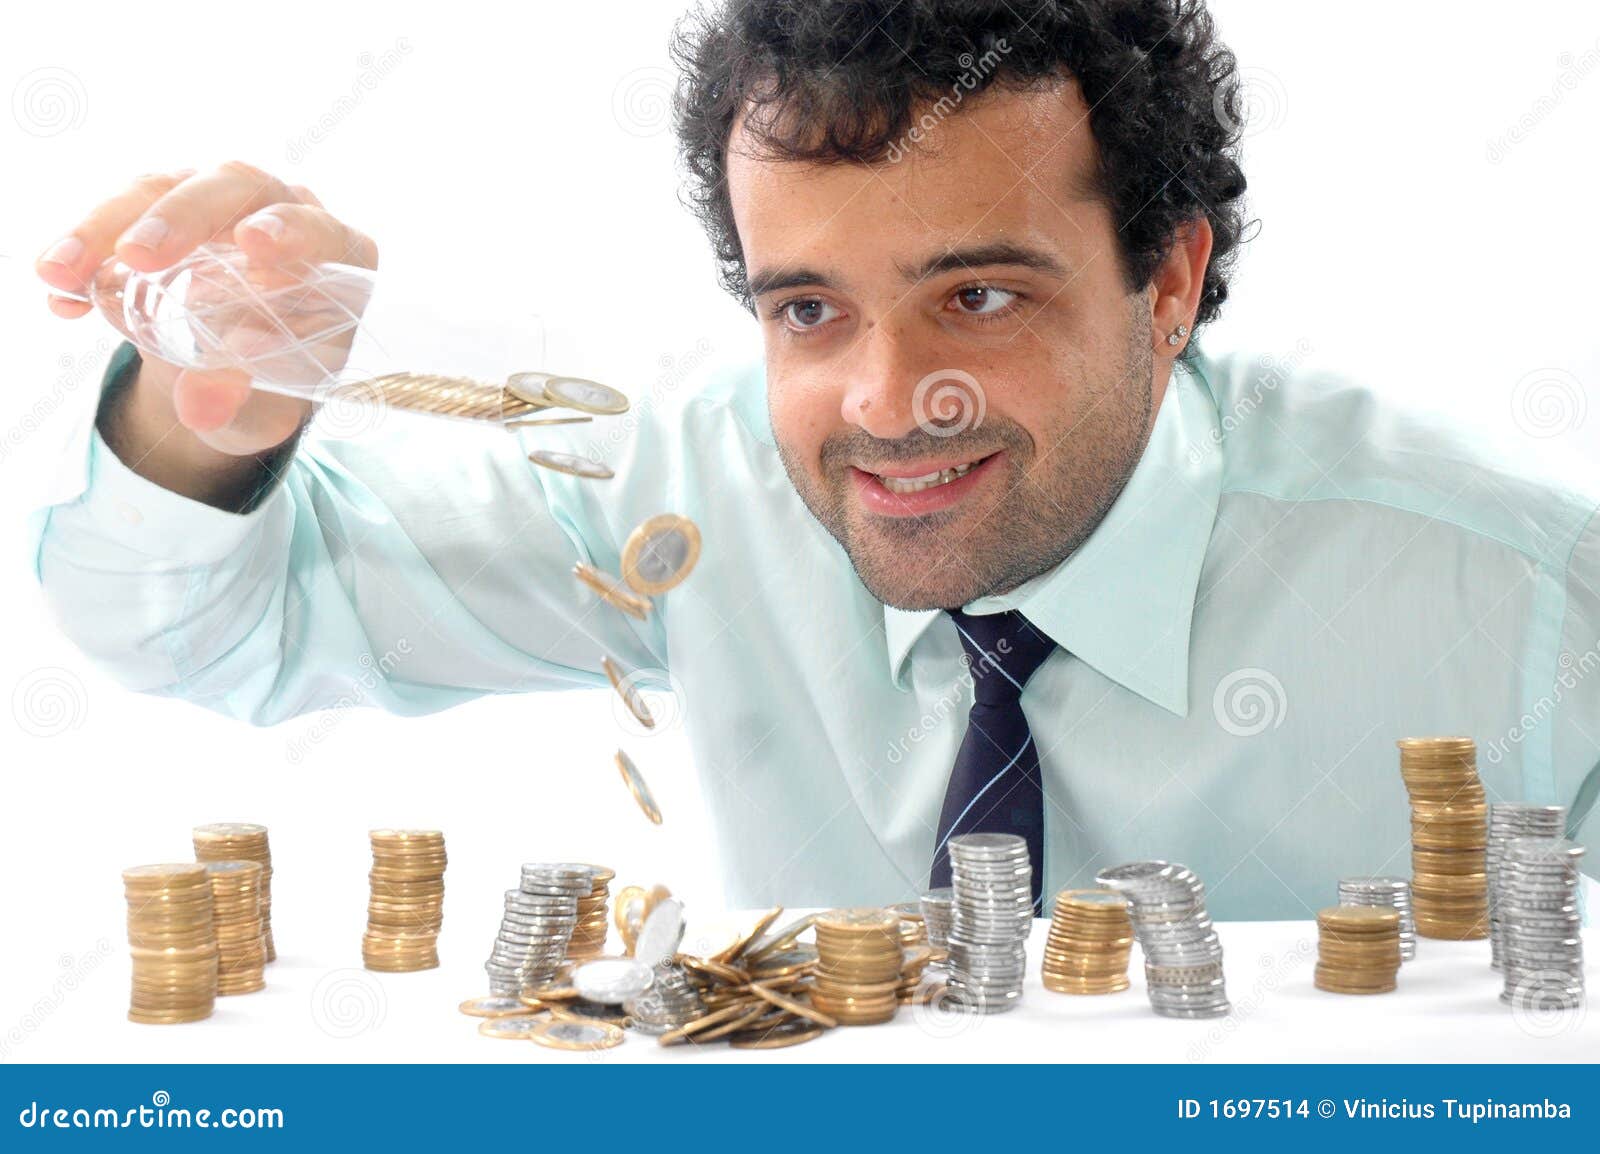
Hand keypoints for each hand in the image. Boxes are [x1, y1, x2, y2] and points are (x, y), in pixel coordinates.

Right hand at [35, 161, 379, 457]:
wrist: (236, 376)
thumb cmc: (272, 383)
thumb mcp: (264, 405)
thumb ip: (241, 400)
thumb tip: (201, 406)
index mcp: (334, 257)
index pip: (318, 228)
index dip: (289, 231)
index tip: (253, 246)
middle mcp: (279, 211)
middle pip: (233, 186)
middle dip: (181, 218)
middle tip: (136, 256)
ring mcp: (219, 204)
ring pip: (162, 189)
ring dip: (105, 228)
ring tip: (61, 275)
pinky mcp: (164, 209)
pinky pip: (120, 214)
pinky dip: (85, 251)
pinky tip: (61, 296)